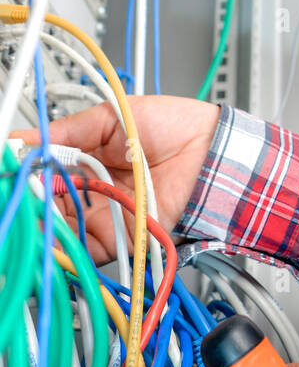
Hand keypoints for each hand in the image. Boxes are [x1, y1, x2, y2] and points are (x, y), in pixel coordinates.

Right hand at [11, 95, 219, 262]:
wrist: (211, 152)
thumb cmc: (172, 126)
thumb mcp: (110, 116)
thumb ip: (66, 130)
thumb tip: (20, 139)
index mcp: (87, 159)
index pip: (44, 172)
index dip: (26, 173)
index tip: (12, 171)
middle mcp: (91, 190)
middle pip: (46, 203)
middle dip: (28, 201)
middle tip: (17, 194)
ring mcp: (103, 216)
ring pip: (58, 229)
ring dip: (39, 224)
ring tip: (26, 213)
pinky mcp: (118, 240)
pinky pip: (82, 251)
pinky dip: (62, 248)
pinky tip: (46, 236)